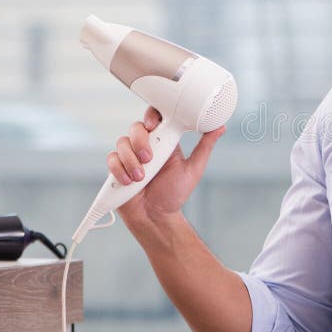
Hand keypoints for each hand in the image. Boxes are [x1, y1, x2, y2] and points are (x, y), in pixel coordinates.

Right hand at [106, 106, 224, 229]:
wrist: (157, 215)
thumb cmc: (175, 193)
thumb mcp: (194, 168)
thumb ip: (204, 147)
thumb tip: (219, 127)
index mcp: (164, 141)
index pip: (155, 118)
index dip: (152, 116)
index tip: (154, 125)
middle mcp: (146, 146)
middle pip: (136, 127)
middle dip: (140, 141)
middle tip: (149, 158)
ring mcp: (130, 157)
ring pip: (122, 142)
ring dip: (131, 160)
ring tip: (142, 176)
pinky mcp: (117, 169)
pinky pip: (111, 160)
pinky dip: (119, 170)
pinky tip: (130, 181)